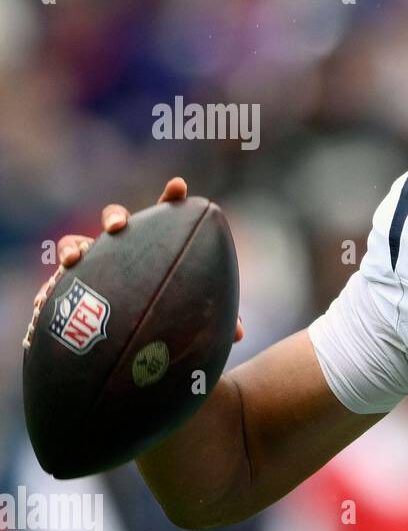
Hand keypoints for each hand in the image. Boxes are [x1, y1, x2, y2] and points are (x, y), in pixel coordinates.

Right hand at [26, 177, 243, 347]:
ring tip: (74, 258)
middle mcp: (123, 251)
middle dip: (113, 217)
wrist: (135, 343)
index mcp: (155, 248)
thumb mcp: (193, 318)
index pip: (165, 217)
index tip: (179, 187)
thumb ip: (214, 320)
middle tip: (117, 227)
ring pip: (79, 244)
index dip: (171, 199)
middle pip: (114, 221)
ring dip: (74, 246)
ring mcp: (96, 266)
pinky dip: (53, 283)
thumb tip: (237, 333)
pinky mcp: (74, 288)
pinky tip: (47, 295)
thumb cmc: (169, 321)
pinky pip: (57, 281)